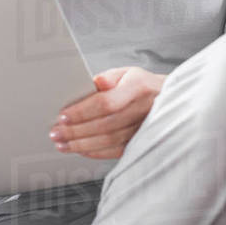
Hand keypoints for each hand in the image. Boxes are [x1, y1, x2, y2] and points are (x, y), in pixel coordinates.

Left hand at [49, 67, 166, 158]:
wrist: (169, 101)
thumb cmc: (143, 85)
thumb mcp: (128, 72)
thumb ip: (108, 77)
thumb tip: (93, 83)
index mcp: (138, 87)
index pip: (106, 102)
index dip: (83, 111)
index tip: (63, 115)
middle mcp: (143, 110)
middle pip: (105, 125)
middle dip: (76, 130)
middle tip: (56, 132)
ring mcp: (144, 130)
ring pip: (109, 141)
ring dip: (81, 144)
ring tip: (62, 143)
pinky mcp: (141, 144)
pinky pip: (115, 152)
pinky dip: (94, 152)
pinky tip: (79, 149)